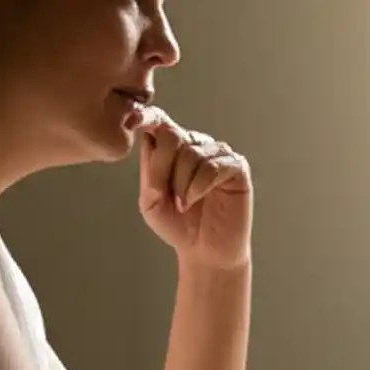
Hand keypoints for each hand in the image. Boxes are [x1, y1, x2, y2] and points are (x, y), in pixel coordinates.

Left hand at [136, 106, 252, 269]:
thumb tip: (148, 135)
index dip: (147, 116)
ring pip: (192, 152)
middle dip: (162, 166)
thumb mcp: (151, 199)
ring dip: (181, 182)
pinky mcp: (237, 168)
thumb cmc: (179, 226)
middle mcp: (197, 146)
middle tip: (161, 194)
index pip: (161, 122)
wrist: (205, 252)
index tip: (133, 118)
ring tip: (183, 204)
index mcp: (174, 149)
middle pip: (173, 136)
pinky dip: (198, 185)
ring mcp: (219, 155)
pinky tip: (194, 200)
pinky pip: (213, 166)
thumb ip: (149, 169)